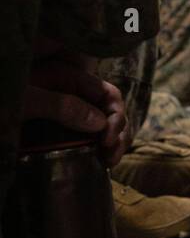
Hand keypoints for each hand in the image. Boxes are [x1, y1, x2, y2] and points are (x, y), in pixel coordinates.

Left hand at [21, 43, 131, 165]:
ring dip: (113, 141)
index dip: (114, 114)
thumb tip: (99, 122)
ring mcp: (63, 111)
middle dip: (118, 131)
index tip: (107, 137)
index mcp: (63, 76)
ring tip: (109, 161)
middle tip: (111, 157)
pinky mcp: (56, 130)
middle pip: (108, 108)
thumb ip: (61, 105)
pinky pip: (86, 136)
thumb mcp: (25, 98)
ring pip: (101, 124)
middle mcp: (68, 91)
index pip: (105, 91)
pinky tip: (100, 161)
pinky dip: (98, 147)